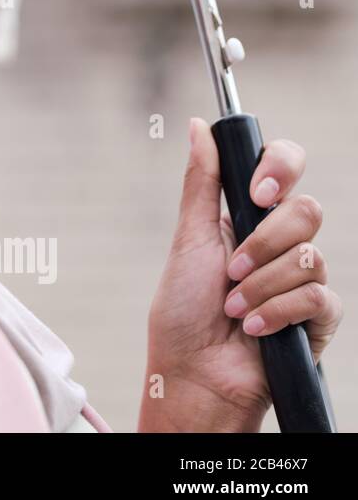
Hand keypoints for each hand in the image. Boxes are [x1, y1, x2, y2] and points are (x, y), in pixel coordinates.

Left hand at [139, 117, 341, 431]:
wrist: (194, 372)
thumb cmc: (183, 310)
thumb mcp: (188, 239)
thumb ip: (202, 182)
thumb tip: (198, 126)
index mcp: (250, 218)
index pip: (286, 169)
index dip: (282, 168)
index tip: (257, 192)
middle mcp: (281, 244)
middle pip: (307, 210)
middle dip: (263, 241)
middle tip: (232, 268)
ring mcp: (302, 280)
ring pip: (310, 255)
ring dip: (260, 284)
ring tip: (234, 307)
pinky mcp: (317, 318)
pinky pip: (316, 297)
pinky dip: (277, 311)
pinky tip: (255, 327)